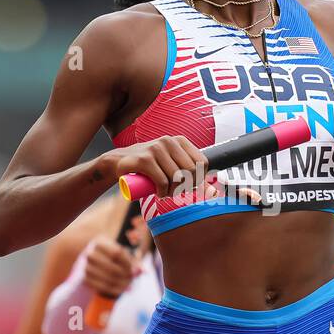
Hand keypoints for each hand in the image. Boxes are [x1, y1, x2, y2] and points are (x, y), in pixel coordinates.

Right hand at [81, 235, 141, 296]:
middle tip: (134, 279)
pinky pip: (102, 287)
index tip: (136, 270)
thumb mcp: (121, 254)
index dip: (128, 263)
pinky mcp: (85, 279)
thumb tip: (143, 271)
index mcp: (99, 243)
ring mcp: (86, 267)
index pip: (117, 253)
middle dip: (125, 275)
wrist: (94, 263)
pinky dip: (114, 290)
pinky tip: (123, 290)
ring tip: (131, 286)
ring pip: (107, 279)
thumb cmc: (111, 257)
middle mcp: (90, 254)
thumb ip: (133, 261)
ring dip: (121, 284)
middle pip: (111, 267)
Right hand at [103, 135, 219, 200]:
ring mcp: (156, 148)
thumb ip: (190, 174)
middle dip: (185, 187)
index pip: (203, 163)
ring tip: (164, 192)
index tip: (187, 186)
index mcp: (179, 140)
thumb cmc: (149, 166)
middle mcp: (169, 141)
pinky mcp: (144, 159)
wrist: (118, 162)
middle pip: (191, 172)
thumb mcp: (171, 165)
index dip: (198, 179)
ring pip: (177, 178)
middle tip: (174, 192)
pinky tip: (157, 192)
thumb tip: (214, 191)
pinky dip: (162, 192)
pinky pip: (162, 181)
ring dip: (172, 192)